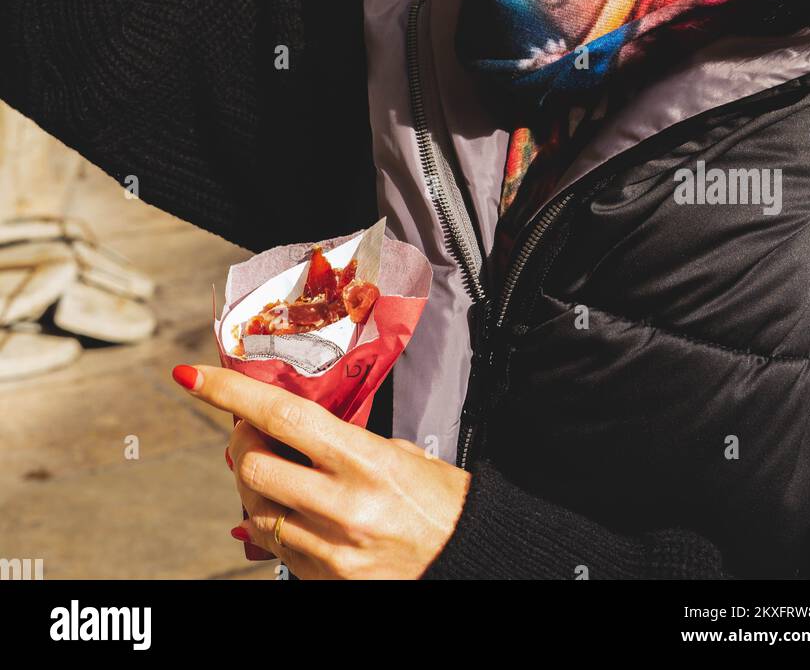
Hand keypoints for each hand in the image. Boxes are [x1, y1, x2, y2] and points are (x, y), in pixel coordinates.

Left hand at [172, 363, 470, 579]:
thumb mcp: (395, 452)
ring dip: (252, 485)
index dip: (231, 393)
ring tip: (271, 470)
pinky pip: (276, 548)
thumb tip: (277, 427)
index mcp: (364, 461)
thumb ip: (338, 439)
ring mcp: (332, 550)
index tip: (194, 377)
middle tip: (250, 431)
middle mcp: (344, 506)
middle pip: (254, 465)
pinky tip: (289, 510)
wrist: (467, 556)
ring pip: (255, 510)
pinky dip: (272, 524)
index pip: (282, 415)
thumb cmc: (436, 498)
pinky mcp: (328, 581)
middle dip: (241, 443)